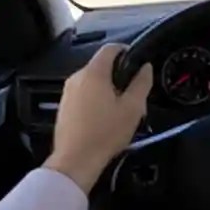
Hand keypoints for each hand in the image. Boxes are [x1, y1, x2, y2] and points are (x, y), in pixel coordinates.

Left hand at [45, 44, 153, 193]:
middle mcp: (77, 78)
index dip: (126, 50)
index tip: (137, 61)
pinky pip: (83, 95)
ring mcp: (67, 92)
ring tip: (120, 110)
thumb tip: (145, 68)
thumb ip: (142, 83)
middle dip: (118, 76)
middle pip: (101, 66)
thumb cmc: (105, 134)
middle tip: (133, 94)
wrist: (76, 160)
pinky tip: (104, 119)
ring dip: (107, 89)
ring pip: (92, 82)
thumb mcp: (133, 108)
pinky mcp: (64, 107)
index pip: (110, 48)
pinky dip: (95, 100)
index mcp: (94, 73)